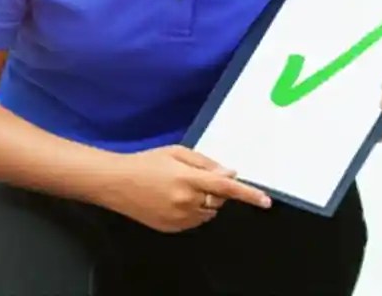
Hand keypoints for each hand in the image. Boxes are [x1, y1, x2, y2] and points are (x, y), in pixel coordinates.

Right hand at [99, 145, 271, 233]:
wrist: (116, 182)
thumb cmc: (145, 163)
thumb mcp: (175, 152)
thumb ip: (205, 163)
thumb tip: (229, 173)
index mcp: (188, 178)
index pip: (226, 188)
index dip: (248, 194)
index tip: (265, 200)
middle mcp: (186, 201)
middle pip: (219, 201)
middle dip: (214, 191)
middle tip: (193, 178)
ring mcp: (178, 218)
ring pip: (208, 213)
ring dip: (204, 202)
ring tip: (178, 189)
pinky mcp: (172, 228)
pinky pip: (194, 222)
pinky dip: (191, 212)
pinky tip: (171, 200)